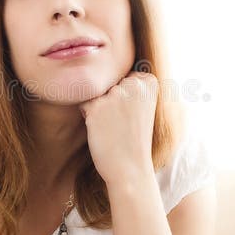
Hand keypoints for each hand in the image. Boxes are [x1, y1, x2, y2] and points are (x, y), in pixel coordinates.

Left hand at [78, 71, 158, 186]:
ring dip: (99, 109)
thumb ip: (132, 86)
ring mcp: (115, 95)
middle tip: (123, 123)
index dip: (125, 98)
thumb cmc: (135, 139)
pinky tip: (103, 130)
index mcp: (149, 81)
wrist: (131, 168)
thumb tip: (101, 65)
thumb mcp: (143, 106)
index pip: (125, 76)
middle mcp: (133, 84)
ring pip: (97, 93)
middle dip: (111, 101)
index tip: (135, 114)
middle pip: (109, 83)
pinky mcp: (96, 107)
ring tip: (114, 127)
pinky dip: (89, 117)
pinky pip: (84, 104)